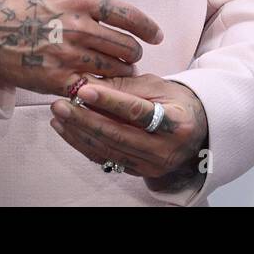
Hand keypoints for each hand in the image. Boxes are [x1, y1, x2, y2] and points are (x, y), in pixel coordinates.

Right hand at [0, 0, 163, 96]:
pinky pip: (94, 87)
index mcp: (79, 1)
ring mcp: (68, 56)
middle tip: (132, 54)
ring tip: (119, 68)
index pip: (127, 15)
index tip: (155, 35)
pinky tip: (102, 83)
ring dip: (122, 70)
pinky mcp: (58, 80)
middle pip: (125, 46)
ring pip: (113, 68)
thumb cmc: (21, 2)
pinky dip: (103, 87)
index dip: (148, 27)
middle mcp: (77, 28)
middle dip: (134, 51)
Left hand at [49, 74, 209, 193]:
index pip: (138, 112)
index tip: (84, 89)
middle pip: (119, 136)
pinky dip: (83, 144)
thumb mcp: (157, 86)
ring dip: (78, 133)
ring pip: (108, 151)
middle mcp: (166, 149)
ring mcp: (152, 165)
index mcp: (176, 122)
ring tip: (58, 115)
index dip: (109, 101)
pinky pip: (106, 159)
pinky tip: (67, 130)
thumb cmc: (174, 102)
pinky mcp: (139, 172)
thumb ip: (125, 85)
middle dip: (85, 120)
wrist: (195, 130)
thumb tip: (88, 81)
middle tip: (60, 105)